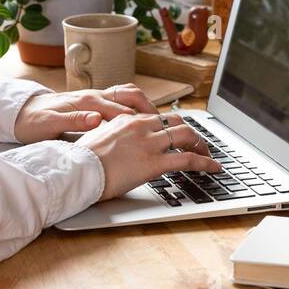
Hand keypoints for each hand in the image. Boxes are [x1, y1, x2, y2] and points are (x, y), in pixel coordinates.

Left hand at [13, 83, 158, 143]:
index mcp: (86, 101)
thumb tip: (97, 119)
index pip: (121, 109)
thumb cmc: (33, 121)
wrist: (20, 113)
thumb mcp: (49, 125)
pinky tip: (140, 122)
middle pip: (131, 95)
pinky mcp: (92, 103)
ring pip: (128, 95)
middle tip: (167, 125)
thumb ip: (73, 121)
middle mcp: (93, 96)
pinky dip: (134, 108)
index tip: (158, 131)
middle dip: (150, 108)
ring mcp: (94, 98)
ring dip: (144, 106)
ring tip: (160, 123)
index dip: (141, 120)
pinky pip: (120, 100)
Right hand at [77, 113, 220, 200]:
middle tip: (198, 143)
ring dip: (201, 145)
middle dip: (191, 133)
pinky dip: (204, 162)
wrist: (76, 170)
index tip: (177, 135)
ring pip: (186, 136)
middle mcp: (140, 126)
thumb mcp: (98, 141)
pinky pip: (187, 159)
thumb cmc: (81, 161)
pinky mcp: (154, 162)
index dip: (171, 127)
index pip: (157, 117)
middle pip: (176, 122)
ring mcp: (149, 143)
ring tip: (208, 155)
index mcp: (127, 120)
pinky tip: (212, 168)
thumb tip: (121, 147)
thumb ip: (114, 139)